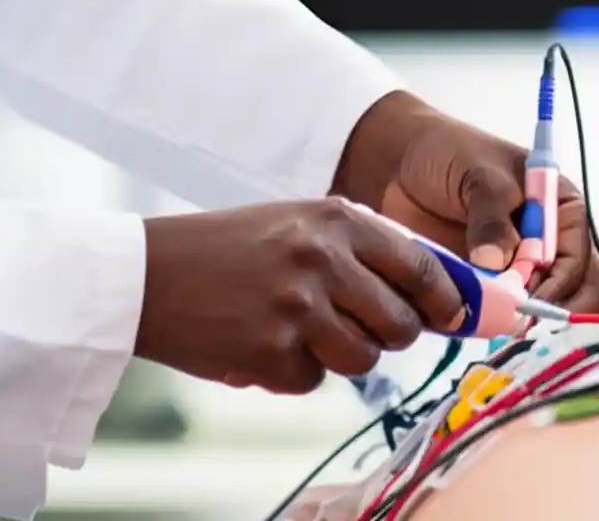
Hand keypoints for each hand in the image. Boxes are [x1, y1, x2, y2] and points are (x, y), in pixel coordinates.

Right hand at [136, 199, 462, 393]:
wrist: (146, 275)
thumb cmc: (227, 249)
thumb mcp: (297, 223)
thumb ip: (359, 248)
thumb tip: (428, 292)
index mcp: (336, 220)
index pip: (420, 267)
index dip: (444, 301)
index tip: (452, 318)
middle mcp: (322, 259)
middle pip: (399, 324)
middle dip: (387, 335)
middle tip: (356, 328)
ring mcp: (297, 307)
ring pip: (363, 359)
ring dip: (339, 356)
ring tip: (297, 332)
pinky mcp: (271, 351)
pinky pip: (313, 379)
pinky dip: (292, 372)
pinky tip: (260, 343)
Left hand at [333, 91, 598, 311]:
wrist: (402, 164)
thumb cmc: (450, 155)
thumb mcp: (478, 175)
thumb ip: (491, 216)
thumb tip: (496, 264)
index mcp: (561, 212)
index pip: (580, 260)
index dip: (559, 284)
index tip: (526, 298)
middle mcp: (550, 246)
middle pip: (576, 294)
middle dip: (553, 311)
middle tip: (518, 318)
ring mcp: (519, 270)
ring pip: (544, 312)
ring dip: (527, 323)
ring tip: (496, 322)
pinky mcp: (489, 288)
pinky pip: (501, 316)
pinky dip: (493, 324)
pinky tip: (475, 322)